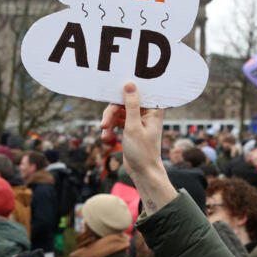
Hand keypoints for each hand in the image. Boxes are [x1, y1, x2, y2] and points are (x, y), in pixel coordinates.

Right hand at [101, 82, 176, 213]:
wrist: (143, 172)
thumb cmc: (142, 152)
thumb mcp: (134, 127)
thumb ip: (131, 105)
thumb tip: (129, 84)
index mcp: (153, 109)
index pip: (135, 92)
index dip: (122, 92)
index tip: (109, 92)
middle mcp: (146, 111)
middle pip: (122, 102)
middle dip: (111, 114)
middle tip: (103, 125)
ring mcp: (137, 118)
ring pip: (117, 111)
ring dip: (109, 123)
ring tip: (105, 136)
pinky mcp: (130, 126)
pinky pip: (116, 121)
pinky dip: (110, 129)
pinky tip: (107, 139)